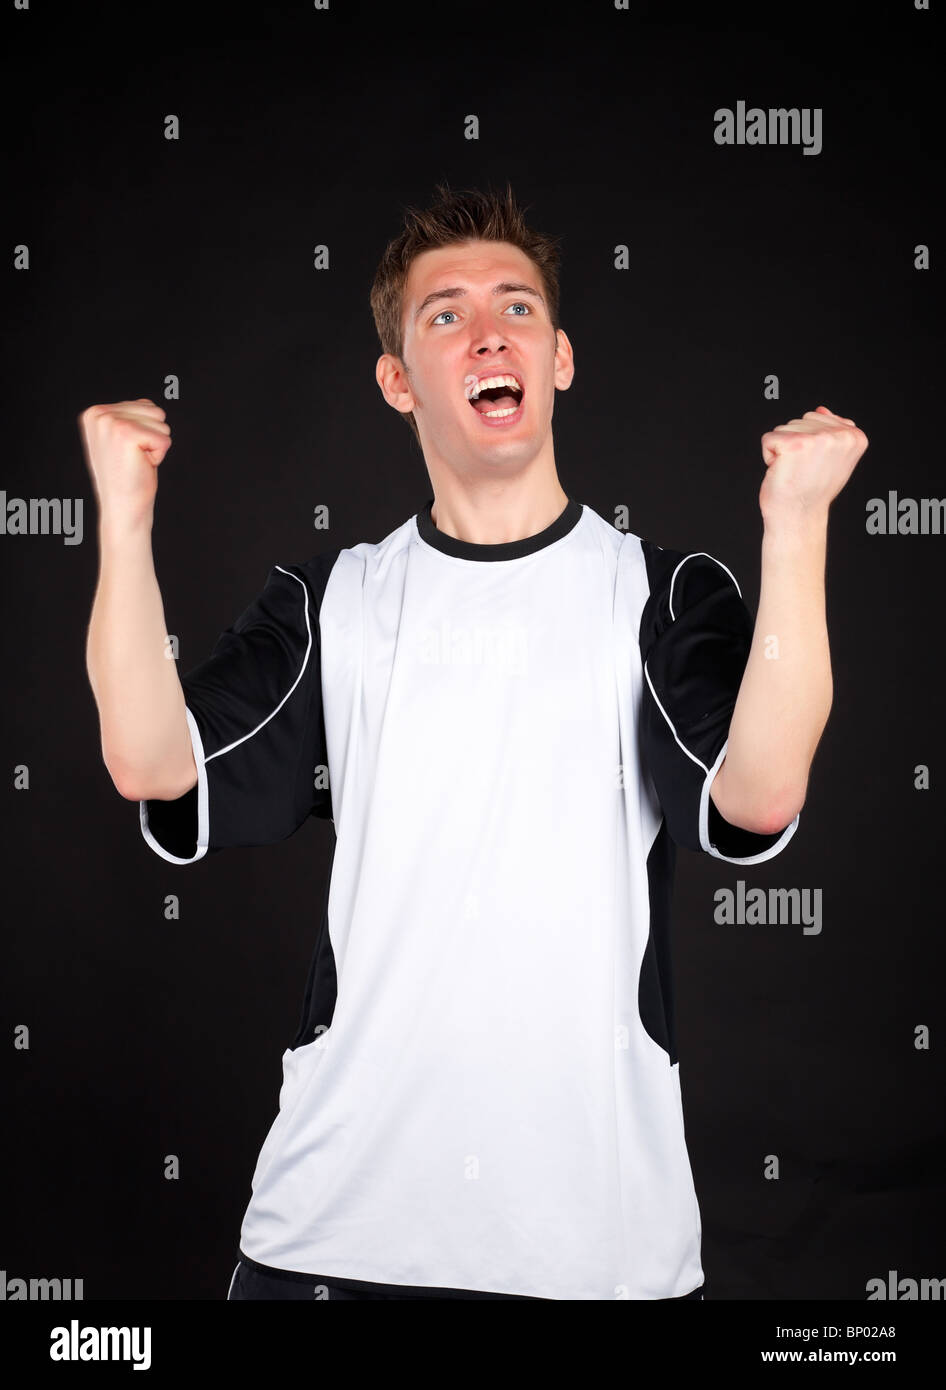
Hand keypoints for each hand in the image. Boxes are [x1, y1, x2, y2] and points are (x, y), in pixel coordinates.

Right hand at [78, 399, 171, 530]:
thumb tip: (148, 405)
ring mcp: (111, 422)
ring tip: (136, 461)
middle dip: (152, 437)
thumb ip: (129, 417)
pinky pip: (164, 439)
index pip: (144, 405)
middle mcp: (99, 413)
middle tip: (133, 458)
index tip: (127, 452)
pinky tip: (141, 466)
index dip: (145, 432)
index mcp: (94, 412)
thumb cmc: (127, 476)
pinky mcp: (127, 434)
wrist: (122, 507)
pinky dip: (159, 455)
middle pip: (155, 411)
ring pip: (161, 423)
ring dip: (155, 446)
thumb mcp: (121, 439)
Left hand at [759, 405, 867, 523]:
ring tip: (794, 472)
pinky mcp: (794, 444)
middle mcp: (840, 435)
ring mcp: (819, 438)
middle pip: (800, 421)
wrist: (798, 517)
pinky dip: (768, 456)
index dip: (809, 444)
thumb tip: (820, 409)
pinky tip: (782, 472)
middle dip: (794, 444)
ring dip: (782, 452)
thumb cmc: (812, 491)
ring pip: (784, 428)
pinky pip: (768, 438)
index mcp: (855, 436)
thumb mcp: (832, 460)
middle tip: (803, 471)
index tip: (816, 466)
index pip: (818, 419)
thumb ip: (830, 433)